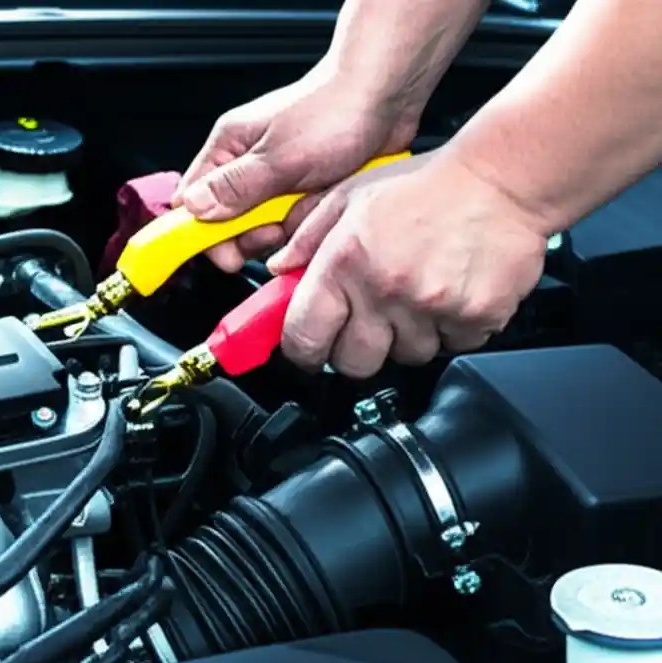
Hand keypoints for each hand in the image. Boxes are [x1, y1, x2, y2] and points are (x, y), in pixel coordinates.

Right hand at [173, 68, 419, 271]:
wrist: (386, 94)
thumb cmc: (335, 110)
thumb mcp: (280, 158)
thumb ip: (234, 187)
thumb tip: (193, 208)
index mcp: (228, 148)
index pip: (193, 203)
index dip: (204, 233)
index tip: (227, 253)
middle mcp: (248, 163)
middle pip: (231, 223)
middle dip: (258, 232)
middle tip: (278, 226)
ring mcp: (277, 177)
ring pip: (269, 226)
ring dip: (292, 223)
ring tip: (312, 200)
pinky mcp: (304, 187)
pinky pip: (299, 219)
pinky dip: (314, 216)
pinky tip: (327, 198)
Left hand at [264, 151, 549, 377]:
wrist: (504, 177)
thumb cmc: (427, 184)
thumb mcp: (349, 197)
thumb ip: (306, 237)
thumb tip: (279, 270)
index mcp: (345, 263)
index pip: (304, 338)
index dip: (302, 349)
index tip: (309, 347)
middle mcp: (386, 290)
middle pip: (354, 364)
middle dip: (354, 349)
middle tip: (366, 321)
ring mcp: (433, 308)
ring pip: (406, 357)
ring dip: (406, 337)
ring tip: (416, 295)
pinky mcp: (477, 317)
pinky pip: (453, 346)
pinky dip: (450, 329)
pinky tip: (449, 294)